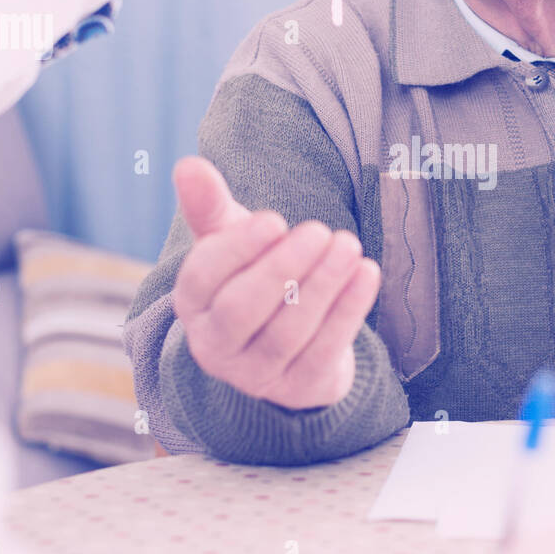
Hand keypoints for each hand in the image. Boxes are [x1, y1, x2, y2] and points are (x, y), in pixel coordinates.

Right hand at [170, 156, 380, 409]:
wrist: (291, 348)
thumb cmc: (255, 278)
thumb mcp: (233, 241)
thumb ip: (211, 206)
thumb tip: (187, 165)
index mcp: (192, 304)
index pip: (201, 277)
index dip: (237, 248)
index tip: (275, 220)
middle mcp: (215, 345)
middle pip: (240, 310)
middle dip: (282, 268)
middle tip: (319, 231)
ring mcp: (255, 375)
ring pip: (286, 334)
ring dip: (322, 286)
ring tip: (349, 246)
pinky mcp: (299, 389)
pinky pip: (323, 352)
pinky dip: (348, 312)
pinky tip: (367, 274)